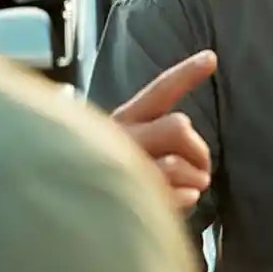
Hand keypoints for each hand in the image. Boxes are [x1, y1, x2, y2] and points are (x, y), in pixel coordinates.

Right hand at [112, 51, 216, 210]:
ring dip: (194, 178)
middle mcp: (119, 139)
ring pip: (175, 164)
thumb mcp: (125, 146)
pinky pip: (171, 195)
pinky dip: (184, 199)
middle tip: (202, 169)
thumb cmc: (101, 178)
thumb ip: (157, 136)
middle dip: (199, 149)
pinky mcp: (123, 200)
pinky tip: (180, 201)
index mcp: (122, 121)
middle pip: (178, 127)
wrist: (61, 214)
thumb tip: (190, 139)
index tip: (211, 57)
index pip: (159, 91)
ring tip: (191, 189)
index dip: (186, 73)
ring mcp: (120, 169)